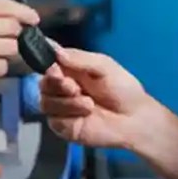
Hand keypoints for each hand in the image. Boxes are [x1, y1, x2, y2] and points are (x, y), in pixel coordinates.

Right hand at [39, 45, 153, 148]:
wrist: (134, 118)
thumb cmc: (122, 88)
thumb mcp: (103, 66)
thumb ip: (80, 59)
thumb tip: (56, 51)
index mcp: (69, 69)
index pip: (48, 62)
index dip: (46, 63)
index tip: (55, 68)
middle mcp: (61, 88)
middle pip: (43, 83)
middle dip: (55, 84)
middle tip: (73, 87)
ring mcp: (61, 108)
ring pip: (46, 102)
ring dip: (66, 102)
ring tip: (89, 103)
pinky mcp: (63, 127)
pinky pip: (53, 120)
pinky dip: (69, 115)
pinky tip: (86, 114)